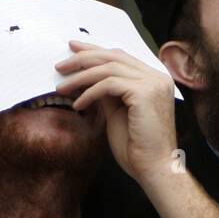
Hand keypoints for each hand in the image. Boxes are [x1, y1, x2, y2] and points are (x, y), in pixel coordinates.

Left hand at [55, 41, 179, 187]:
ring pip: (109, 68)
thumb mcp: (117, 112)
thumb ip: (107, 93)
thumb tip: (86, 78)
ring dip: (80, 77)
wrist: (154, 168)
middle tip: (61, 65)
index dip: (95, 51)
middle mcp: (157, 77)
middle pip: (114, 56)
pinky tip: (78, 105)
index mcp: (154, 80)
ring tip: (61, 88)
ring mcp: (153, 83)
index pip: (121, 57)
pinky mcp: (145, 93)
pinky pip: (108, 84)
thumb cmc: (137, 147)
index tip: (73, 50)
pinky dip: (89, 92)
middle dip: (84, 58)